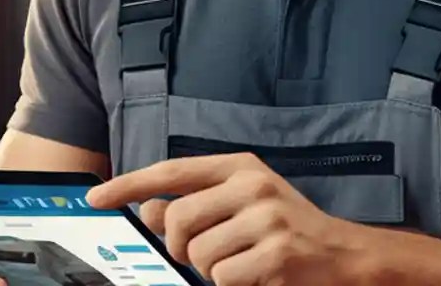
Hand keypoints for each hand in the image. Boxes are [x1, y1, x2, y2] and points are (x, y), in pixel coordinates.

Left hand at [87, 153, 370, 284]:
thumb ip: (198, 203)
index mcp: (241, 167)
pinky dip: (233, 285)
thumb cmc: (288, 229)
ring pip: (198, 254)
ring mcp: (267, 219)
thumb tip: (147, 209)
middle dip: (179, 247)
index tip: (96, 197)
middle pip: (177, 220)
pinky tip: (257, 276)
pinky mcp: (276, 255)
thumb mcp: (244, 204)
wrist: (345, 255)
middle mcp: (253, 185)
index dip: (129, 184)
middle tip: (202, 254)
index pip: (172, 171)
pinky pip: (223, 279)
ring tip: (241, 263)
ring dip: (211, 270)